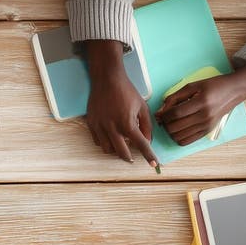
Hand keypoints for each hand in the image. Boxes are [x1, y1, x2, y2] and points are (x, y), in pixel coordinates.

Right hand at [85, 40, 157, 166]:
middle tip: (133, 158)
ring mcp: (100, 126)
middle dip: (129, 157)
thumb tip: (148, 140)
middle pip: (121, 152)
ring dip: (116, 150)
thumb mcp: (142, 106)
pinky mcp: (91, 124)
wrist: (106, 79)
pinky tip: (110, 137)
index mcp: (127, 123)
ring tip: (121, 144)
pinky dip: (105, 143)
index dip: (149, 156)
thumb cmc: (127, 91)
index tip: (154, 164)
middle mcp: (112, 127)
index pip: (141, 144)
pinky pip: (97, 141)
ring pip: (107, 149)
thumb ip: (146, 125)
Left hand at [155, 64, 245, 145]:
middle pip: (175, 127)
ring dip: (170, 132)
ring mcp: (206, 126)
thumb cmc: (213, 86)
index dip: (163, 115)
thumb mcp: (193, 86)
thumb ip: (175, 97)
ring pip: (179, 136)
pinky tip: (177, 130)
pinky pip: (187, 141)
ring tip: (170, 124)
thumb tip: (160, 110)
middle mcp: (205, 116)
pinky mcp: (207, 131)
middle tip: (164, 118)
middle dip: (165, 124)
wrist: (234, 91)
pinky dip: (177, 138)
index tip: (160, 113)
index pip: (176, 113)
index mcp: (202, 102)